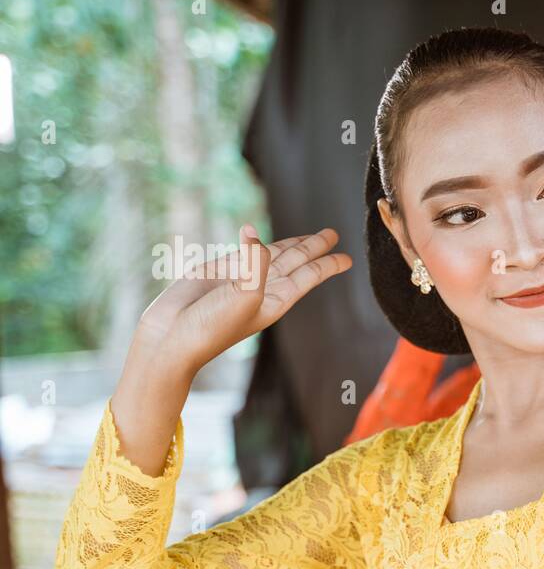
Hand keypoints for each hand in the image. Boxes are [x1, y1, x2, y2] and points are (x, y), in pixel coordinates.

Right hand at [133, 226, 351, 376]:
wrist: (171, 337)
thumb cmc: (212, 326)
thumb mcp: (244, 295)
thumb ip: (256, 263)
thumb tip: (254, 233)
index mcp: (277, 300)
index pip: (309, 276)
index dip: (328, 265)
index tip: (347, 259)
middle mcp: (262, 288)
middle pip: (296, 261)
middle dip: (314, 248)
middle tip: (333, 233)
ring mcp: (239, 278)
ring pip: (271, 254)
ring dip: (289, 244)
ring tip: (308, 236)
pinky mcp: (216, 270)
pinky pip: (240, 251)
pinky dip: (248, 240)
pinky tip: (252, 230)